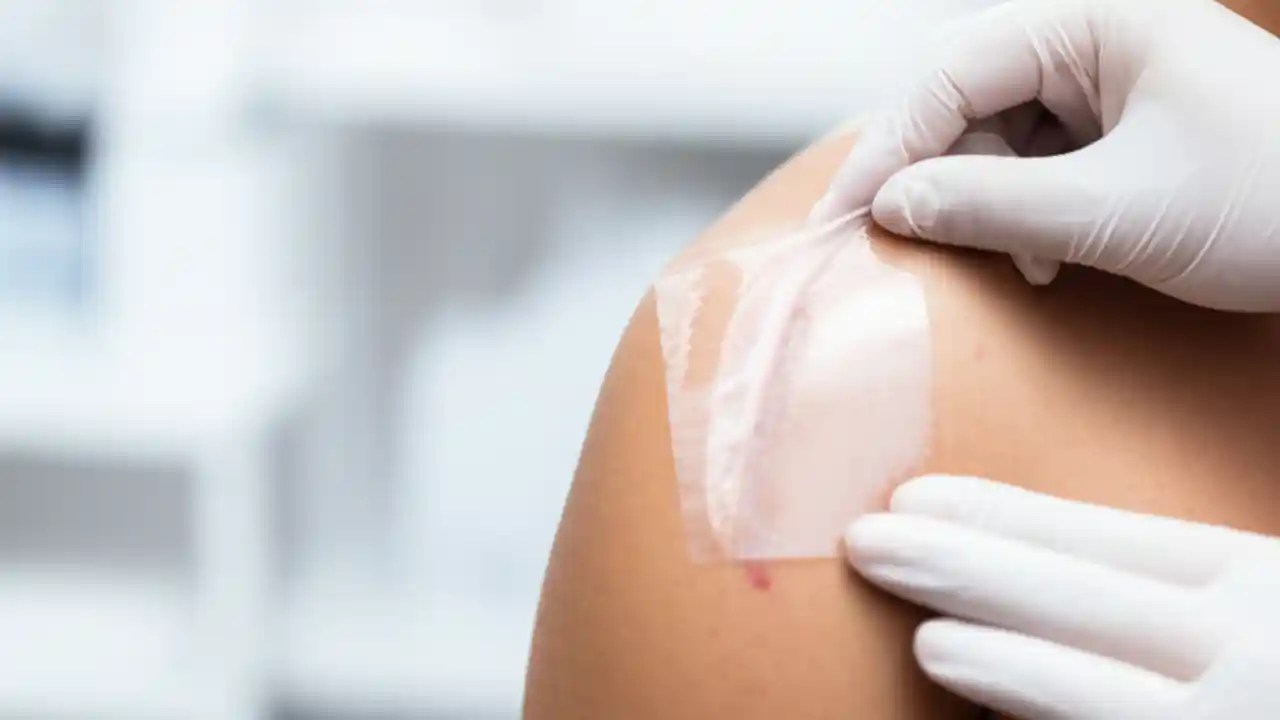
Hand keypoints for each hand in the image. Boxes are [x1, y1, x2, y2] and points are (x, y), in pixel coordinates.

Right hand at [812, 0, 1279, 310]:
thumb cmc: (1270, 202)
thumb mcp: (1116, 209)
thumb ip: (992, 204)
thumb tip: (892, 205)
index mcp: (1095, 22)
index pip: (955, 74)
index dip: (891, 148)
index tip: (846, 216)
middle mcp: (1095, 42)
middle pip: (969, 105)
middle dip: (943, 180)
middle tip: (912, 245)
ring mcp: (1111, 86)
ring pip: (998, 140)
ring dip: (990, 207)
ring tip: (1024, 263)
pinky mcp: (1123, 131)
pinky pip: (1037, 163)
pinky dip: (1025, 214)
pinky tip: (1046, 256)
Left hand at [845, 475, 1279, 718]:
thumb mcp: (1258, 606)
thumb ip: (1188, 593)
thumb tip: (1051, 574)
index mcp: (1272, 586)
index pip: (1121, 542)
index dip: (1013, 518)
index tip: (919, 492)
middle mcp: (1266, 651)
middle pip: (1093, 602)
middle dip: (975, 567)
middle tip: (867, 538)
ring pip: (1103, 698)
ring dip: (1006, 663)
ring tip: (924, 639)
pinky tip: (971, 713)